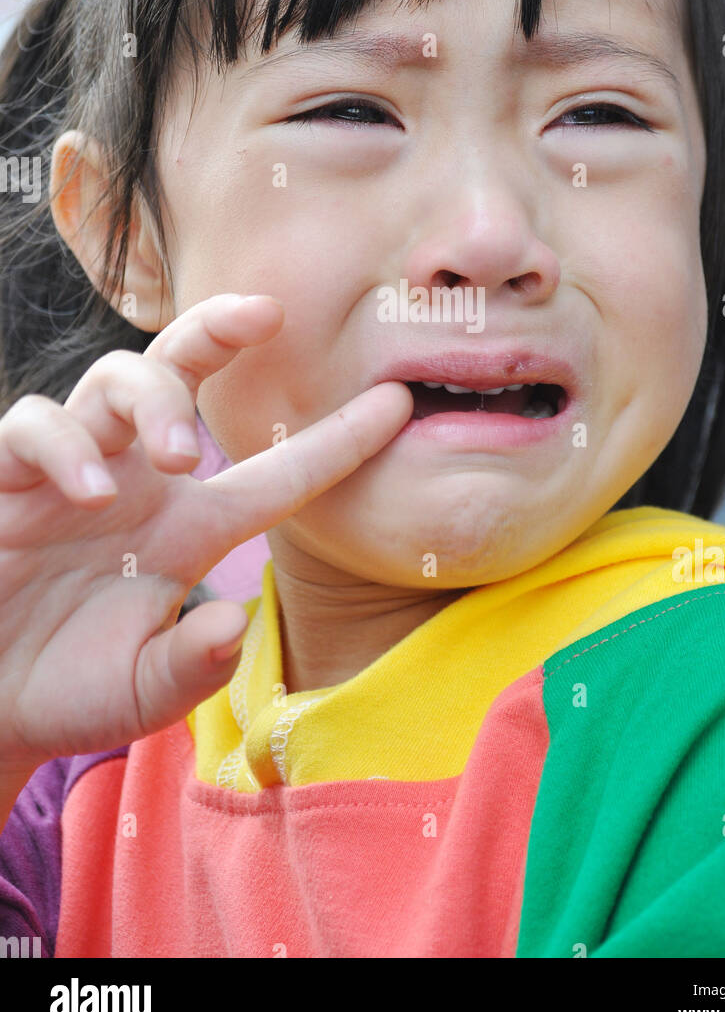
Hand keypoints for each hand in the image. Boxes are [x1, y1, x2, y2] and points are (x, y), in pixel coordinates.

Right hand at [0, 294, 412, 771]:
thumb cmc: (65, 692)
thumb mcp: (142, 693)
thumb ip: (192, 668)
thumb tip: (234, 624)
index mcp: (189, 528)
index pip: (276, 473)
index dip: (338, 439)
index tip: (398, 403)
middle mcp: (140, 481)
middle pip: (181, 368)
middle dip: (222, 326)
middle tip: (266, 318)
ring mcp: (73, 471)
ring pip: (116, 380)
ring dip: (156, 401)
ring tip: (180, 458)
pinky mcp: (8, 476)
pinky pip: (37, 425)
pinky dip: (67, 445)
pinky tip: (91, 490)